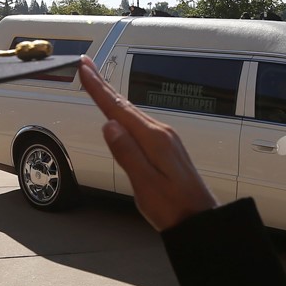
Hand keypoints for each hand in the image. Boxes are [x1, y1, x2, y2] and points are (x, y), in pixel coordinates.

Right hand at [79, 56, 218, 230]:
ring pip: (133, 113)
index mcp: (154, 140)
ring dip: (114, 97)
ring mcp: (166, 139)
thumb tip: (109, 125)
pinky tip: (121, 113)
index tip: (84, 68)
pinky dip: (125, 112)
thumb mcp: (146, 184)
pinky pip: (141, 123)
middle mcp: (161, 134)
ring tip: (98, 84)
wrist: (201, 219)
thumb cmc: (174, 207)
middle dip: (104, 85)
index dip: (99, 88)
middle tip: (87, 65)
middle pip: (125, 105)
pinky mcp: (168, 147)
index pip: (118, 109)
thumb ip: (127, 154)